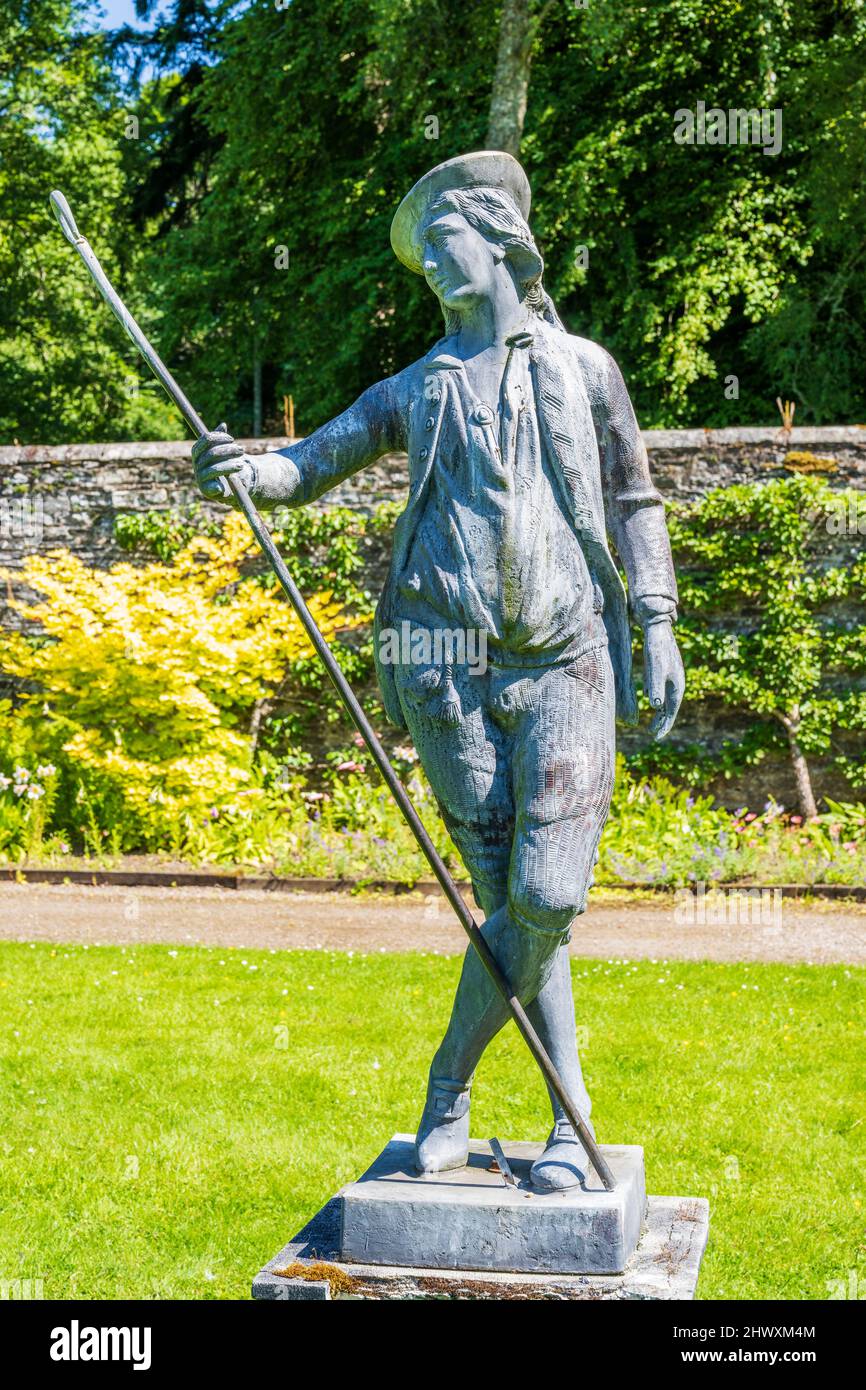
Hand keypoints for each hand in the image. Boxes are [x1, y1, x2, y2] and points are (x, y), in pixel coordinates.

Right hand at [192, 424, 255, 502]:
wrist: (225, 485)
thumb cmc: (222, 464)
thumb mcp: (222, 451)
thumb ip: (220, 439)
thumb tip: (223, 425)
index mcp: (198, 452)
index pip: (205, 440)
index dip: (219, 438)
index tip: (232, 439)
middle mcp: (196, 464)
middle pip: (212, 454)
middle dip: (229, 451)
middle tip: (242, 450)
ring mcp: (200, 477)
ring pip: (215, 469)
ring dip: (230, 466)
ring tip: (242, 465)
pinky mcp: (206, 490)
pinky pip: (212, 486)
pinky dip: (218, 485)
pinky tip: (228, 482)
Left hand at [643, 620, 684, 740]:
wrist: (658, 629)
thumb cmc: (657, 650)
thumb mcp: (655, 670)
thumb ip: (655, 687)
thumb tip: (656, 707)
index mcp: (677, 686)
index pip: (670, 712)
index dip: (664, 725)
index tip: (656, 737)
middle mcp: (676, 684)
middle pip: (670, 708)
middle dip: (662, 722)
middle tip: (652, 734)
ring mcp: (671, 677)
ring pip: (666, 698)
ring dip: (660, 712)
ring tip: (653, 723)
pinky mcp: (664, 670)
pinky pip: (661, 688)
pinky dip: (657, 696)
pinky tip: (651, 698)